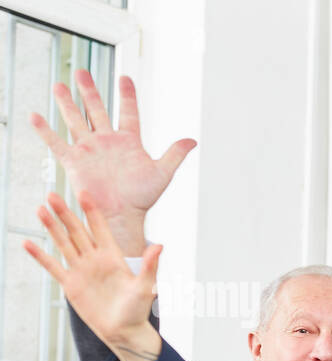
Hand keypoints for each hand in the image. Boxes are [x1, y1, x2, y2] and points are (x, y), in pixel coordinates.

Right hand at [25, 191, 162, 360]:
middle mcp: (95, 260)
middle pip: (77, 231)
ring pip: (64, 244)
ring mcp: (82, 270)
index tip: (83, 193)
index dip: (92, 212)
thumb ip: (149, 266)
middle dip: (65, 213)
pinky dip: (40, 256)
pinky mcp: (71, 284)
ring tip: (40, 210)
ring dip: (52, 228)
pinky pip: (53, 267)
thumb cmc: (138, 310)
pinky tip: (28, 244)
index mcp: (113, 257)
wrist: (124, 331)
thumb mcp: (145, 287)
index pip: (100, 229)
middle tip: (51, 194)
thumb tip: (159, 246)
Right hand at [31, 70, 195, 255]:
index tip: (125, 77)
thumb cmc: (143, 198)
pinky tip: (36, 116)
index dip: (127, 95)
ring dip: (66, 103)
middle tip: (80, 71)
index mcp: (129, 142)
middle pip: (96, 110)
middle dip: (88, 91)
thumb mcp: (162, 173)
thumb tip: (193, 140)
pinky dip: (46, 131)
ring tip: (58, 85)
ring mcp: (90, 150)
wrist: (122, 215)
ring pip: (75, 120)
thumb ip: (175, 154)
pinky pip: (57, 143)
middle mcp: (107, 142)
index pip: (128, 112)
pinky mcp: (75, 162)